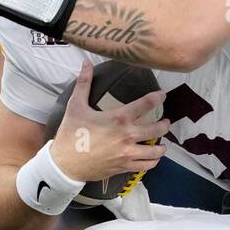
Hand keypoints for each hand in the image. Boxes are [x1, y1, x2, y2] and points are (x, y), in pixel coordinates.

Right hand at [49, 62, 171, 181]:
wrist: (64, 164)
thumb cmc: (70, 134)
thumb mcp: (75, 106)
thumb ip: (83, 83)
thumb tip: (86, 62)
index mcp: (118, 118)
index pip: (146, 104)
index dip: (157, 98)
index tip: (162, 95)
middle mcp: (127, 136)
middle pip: (157, 129)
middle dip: (164, 124)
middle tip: (166, 121)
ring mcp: (127, 153)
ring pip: (155, 150)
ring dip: (161, 146)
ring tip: (162, 143)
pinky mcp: (125, 167)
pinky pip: (146, 165)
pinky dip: (153, 161)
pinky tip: (153, 158)